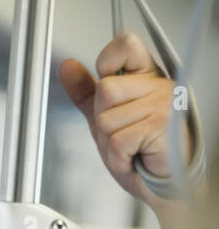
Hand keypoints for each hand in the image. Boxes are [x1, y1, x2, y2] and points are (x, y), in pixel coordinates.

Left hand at [57, 33, 191, 214]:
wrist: (163, 183)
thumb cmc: (141, 150)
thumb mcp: (107, 117)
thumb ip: (86, 92)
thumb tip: (67, 66)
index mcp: (147, 76)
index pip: (126, 45)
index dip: (108, 61)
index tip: (109, 81)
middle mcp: (158, 84)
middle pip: (105, 90)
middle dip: (103, 120)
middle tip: (124, 134)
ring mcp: (163, 103)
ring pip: (107, 119)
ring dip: (111, 143)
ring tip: (132, 148)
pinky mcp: (162, 125)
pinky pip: (118, 141)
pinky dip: (119, 158)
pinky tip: (136, 157)